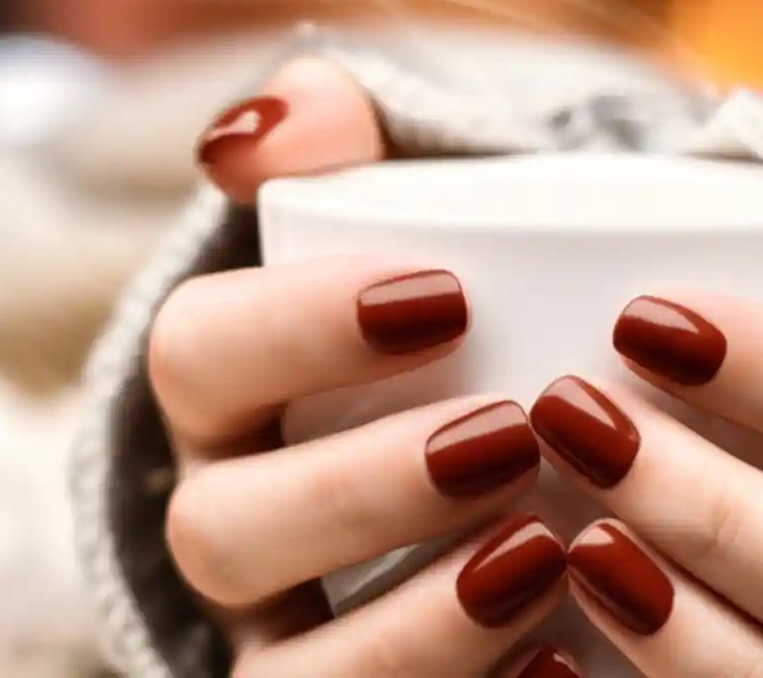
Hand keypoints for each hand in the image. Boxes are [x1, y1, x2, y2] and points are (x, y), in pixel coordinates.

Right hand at [153, 56, 579, 677]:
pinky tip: (565, 657)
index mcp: (229, 395)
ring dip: (413, 624)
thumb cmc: (470, 307)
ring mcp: (289, 629)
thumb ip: (341, 137)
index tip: (447, 294)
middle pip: (222, 529)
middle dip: (362, 486)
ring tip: (551, 554)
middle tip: (513, 433)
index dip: (297, 327)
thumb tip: (260, 137)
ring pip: (288, 669)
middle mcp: (235, 521)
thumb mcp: (420, 205)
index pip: (197, 354)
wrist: (534, 427)